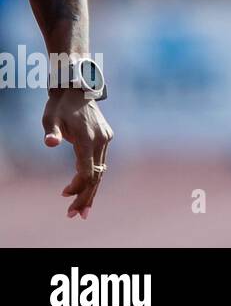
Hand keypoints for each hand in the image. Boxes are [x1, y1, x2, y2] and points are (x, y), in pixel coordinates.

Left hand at [43, 89, 112, 218]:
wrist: (77, 89)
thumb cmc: (59, 106)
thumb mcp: (50, 117)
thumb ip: (51, 131)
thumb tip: (50, 142)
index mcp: (87, 138)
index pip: (87, 171)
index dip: (77, 187)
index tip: (64, 196)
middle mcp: (101, 141)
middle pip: (96, 175)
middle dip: (87, 196)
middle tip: (76, 216)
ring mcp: (105, 139)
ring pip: (101, 170)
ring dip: (91, 189)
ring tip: (82, 209)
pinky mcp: (106, 137)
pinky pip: (101, 162)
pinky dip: (95, 176)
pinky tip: (86, 186)